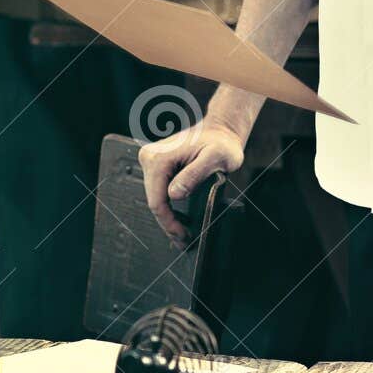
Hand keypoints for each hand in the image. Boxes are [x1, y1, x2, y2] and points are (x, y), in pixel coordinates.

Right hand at [138, 116, 245, 247]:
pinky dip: (168, 206)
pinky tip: (178, 219)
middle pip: (154, 201)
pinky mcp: (157, 164)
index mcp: (159, 158)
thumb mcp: (215, 159)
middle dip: (168, 223)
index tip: (183, 236)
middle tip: (184, 241)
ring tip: (182, 234)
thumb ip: (194, 175)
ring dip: (168, 217)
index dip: (169, 222)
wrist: (221, 131)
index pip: (157, 200)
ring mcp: (151, 160)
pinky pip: (158, 190)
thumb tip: (174, 194)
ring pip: (155, 198)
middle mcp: (150, 157)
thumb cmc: (222, 144)